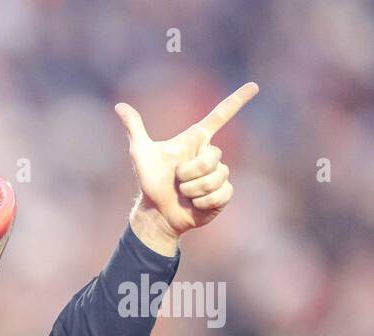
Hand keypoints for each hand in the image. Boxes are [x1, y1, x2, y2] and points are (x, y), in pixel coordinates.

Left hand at [114, 82, 258, 254]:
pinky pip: (220, 193)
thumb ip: (134, 128)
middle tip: (177, 180)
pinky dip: (202, 202)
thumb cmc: (150, 181)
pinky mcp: (224, 194)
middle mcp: (210, 155)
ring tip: (184, 193)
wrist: (157, 211)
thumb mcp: (141, 153)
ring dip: (193, 189)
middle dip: (189, 172)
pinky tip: (195, 204)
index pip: (220, 116)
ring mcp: (219, 174)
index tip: (253, 86)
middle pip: (212, 157)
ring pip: (215, 177)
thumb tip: (119, 105)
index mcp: (196, 140)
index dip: (236, 100)